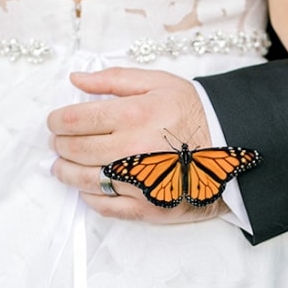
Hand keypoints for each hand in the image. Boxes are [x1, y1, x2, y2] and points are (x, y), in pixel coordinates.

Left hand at [47, 67, 223, 222]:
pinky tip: (87, 188)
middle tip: (58, 141)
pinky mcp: (149, 208)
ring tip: (62, 166)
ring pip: (85, 180)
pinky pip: (107, 207)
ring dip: (66, 173)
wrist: (233, 147)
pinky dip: (90, 198)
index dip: (57, 121)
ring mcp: (141, 183)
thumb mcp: (160, 83)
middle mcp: (134, 150)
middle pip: (76, 150)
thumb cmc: (195, 113)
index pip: (76, 120)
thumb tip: (76, 79)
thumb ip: (114, 79)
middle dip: (60, 145)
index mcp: (135, 115)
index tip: (54, 122)